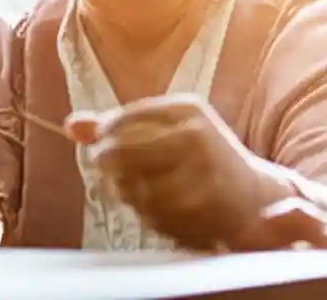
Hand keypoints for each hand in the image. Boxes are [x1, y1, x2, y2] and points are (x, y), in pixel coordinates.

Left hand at [66, 94, 285, 250]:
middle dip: (113, 170)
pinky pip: (152, 216)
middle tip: (122, 177)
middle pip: (118, 154)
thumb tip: (70, 125)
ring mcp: (201, 171)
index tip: (111, 150)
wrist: (256, 196)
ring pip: (131, 188)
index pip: (120, 121)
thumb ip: (119, 127)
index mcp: (187, 108)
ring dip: (131, 197)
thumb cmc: (203, 159)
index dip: (106, 140)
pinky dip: (151, 218)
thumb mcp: (168, 132)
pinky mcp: (204, 207)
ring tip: (148, 194)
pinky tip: (165, 212)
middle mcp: (196, 134)